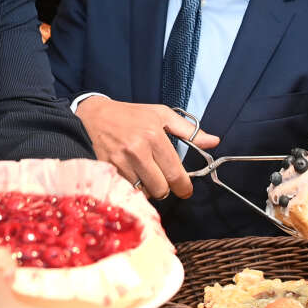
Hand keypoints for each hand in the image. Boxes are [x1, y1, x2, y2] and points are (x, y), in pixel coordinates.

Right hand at [75, 97, 219, 198]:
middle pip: (161, 189)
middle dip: (165, 188)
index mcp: (154, 135)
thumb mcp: (161, 115)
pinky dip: (133, 188)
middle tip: (162, 179)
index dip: (184, 187)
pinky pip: (128, 191)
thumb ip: (189, 131)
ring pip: (144, 192)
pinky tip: (132, 176)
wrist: (92, 115)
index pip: (175, 173)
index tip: (185, 190)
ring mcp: (120, 162)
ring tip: (145, 175)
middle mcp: (137, 150)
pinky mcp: (107, 170)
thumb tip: (214, 142)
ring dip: (148, 189)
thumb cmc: (130, 115)